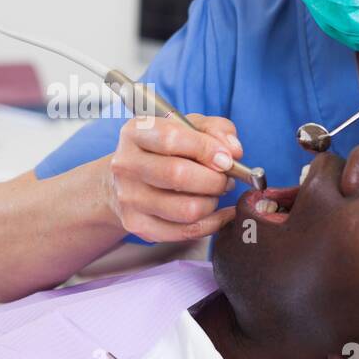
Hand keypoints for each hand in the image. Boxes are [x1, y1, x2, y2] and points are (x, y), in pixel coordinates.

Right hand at [106, 113, 242, 242]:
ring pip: (186, 209)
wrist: (126, 180)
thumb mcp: (187, 127)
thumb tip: (233, 151)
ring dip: (212, 202)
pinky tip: (220, 213)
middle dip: (214, 180)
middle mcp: (126, 164)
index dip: (206, 149)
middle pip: (178, 175)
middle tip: (224, 179)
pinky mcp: (137, 224)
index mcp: (135, 132)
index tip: (226, 159)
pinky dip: (212, 224)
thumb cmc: (162, 150)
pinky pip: (185, 231)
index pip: (171, 138)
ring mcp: (129, 197)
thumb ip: (214, 129)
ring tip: (214, 193)